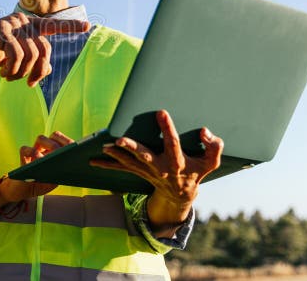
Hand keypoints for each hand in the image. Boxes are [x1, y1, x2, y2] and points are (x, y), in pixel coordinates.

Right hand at [0, 13, 89, 85]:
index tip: (88, 26)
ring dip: (22, 72)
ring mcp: (12, 24)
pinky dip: (12, 69)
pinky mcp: (1, 30)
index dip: (71, 26)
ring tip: (10, 77)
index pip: (54, 25)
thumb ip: (33, 60)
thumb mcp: (15, 58)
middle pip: (44, 49)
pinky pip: (16, 54)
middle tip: (30, 83)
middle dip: (39, 70)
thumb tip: (49, 69)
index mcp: (29, 26)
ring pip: (31, 54)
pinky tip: (3, 72)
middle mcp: (23, 21)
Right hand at [1, 131, 73, 203]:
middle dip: (62, 142)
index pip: (65, 142)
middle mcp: (46, 148)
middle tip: (65, 152)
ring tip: (54, 156)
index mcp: (56, 153)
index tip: (76, 148)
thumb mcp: (55, 182)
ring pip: (41, 139)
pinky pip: (26, 149)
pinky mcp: (23, 157)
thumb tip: (70, 168)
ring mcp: (34, 151)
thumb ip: (61, 175)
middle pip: (54, 136)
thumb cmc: (41, 185)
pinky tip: (38, 162)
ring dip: (49, 145)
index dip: (70, 143)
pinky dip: (33, 153)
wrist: (23, 191)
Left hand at [90, 109, 222, 231]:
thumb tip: (205, 131)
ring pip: (129, 163)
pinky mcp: (138, 172)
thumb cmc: (196, 172)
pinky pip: (121, 169)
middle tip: (120, 140)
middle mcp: (160, 167)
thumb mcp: (211, 163)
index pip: (173, 144)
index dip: (168, 129)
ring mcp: (147, 171)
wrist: (181, 195)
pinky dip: (107, 165)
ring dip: (115, 156)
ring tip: (103, 147)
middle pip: (145, 157)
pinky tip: (92, 161)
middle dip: (132, 148)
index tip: (161, 112)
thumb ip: (214, 147)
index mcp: (177, 162)